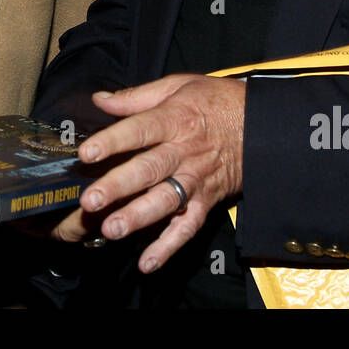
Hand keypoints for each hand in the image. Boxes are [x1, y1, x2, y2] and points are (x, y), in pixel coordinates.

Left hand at [74, 74, 245, 272]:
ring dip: (139, 217)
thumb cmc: (215, 102)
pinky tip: (147, 262)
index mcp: (175, 119)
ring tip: (112, 229)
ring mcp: (196, 180)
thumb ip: (136, 97)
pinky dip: (169, 246)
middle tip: (91, 200)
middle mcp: (184, 152)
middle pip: (149, 169)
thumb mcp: (179, 86)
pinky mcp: (206, 201)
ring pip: (166, 200)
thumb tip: (99, 100)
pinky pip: (188, 227)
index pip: (140, 130)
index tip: (87, 153)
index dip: (113, 141)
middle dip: (118, 186)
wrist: (261, 124)